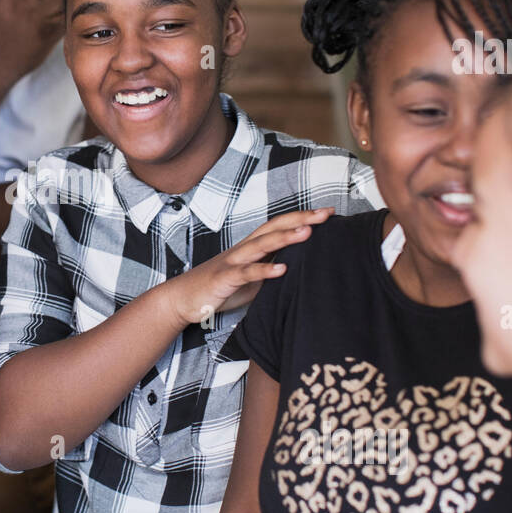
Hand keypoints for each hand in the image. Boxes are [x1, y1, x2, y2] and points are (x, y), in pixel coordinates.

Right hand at [162, 207, 335, 327]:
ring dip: (285, 238)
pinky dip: (264, 270)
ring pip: (261, 245)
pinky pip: (246, 273)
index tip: (329, 214)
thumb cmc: (219, 289)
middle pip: (274, 228)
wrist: (183, 298)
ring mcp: (233, 262)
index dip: (303, 218)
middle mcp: (243, 249)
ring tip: (308, 232)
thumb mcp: (252, 279)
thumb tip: (300, 269)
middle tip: (326, 214)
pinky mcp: (224, 278)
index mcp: (251, 248)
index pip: (279, 226)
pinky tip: (282, 270)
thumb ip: (271, 271)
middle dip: (301, 220)